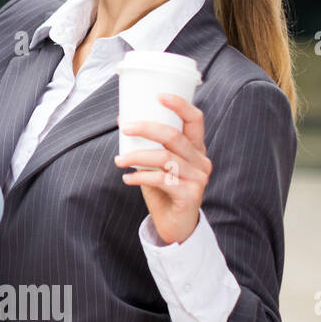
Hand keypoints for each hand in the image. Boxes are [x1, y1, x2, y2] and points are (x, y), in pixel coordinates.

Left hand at [114, 94, 211, 244]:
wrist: (176, 225)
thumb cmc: (164, 190)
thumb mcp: (156, 164)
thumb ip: (146, 145)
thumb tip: (123, 119)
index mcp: (195, 148)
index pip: (195, 120)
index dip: (180, 105)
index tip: (159, 96)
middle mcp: (201, 160)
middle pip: (174, 136)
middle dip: (146, 128)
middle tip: (124, 128)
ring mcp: (198, 178)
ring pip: (164, 158)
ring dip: (136, 156)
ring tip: (119, 160)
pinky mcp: (190, 194)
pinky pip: (161, 179)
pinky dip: (140, 177)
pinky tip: (127, 178)